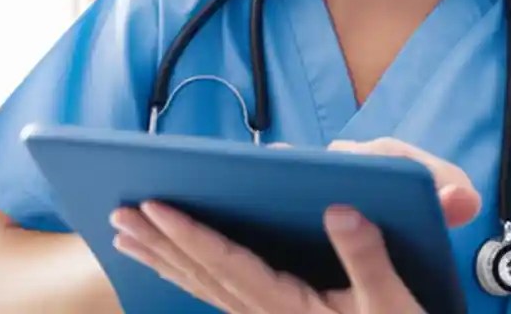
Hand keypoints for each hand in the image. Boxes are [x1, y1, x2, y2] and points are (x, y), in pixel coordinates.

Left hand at [110, 137, 478, 312]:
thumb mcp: (390, 301)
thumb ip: (365, 257)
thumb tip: (340, 209)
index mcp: (287, 305)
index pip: (226, 263)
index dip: (189, 233)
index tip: (155, 207)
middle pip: (201, 273)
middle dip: (159, 241)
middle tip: (119, 213)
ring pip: (200, 285)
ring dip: (162, 257)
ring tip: (125, 236)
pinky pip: (214, 293)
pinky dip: (186, 273)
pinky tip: (171, 264)